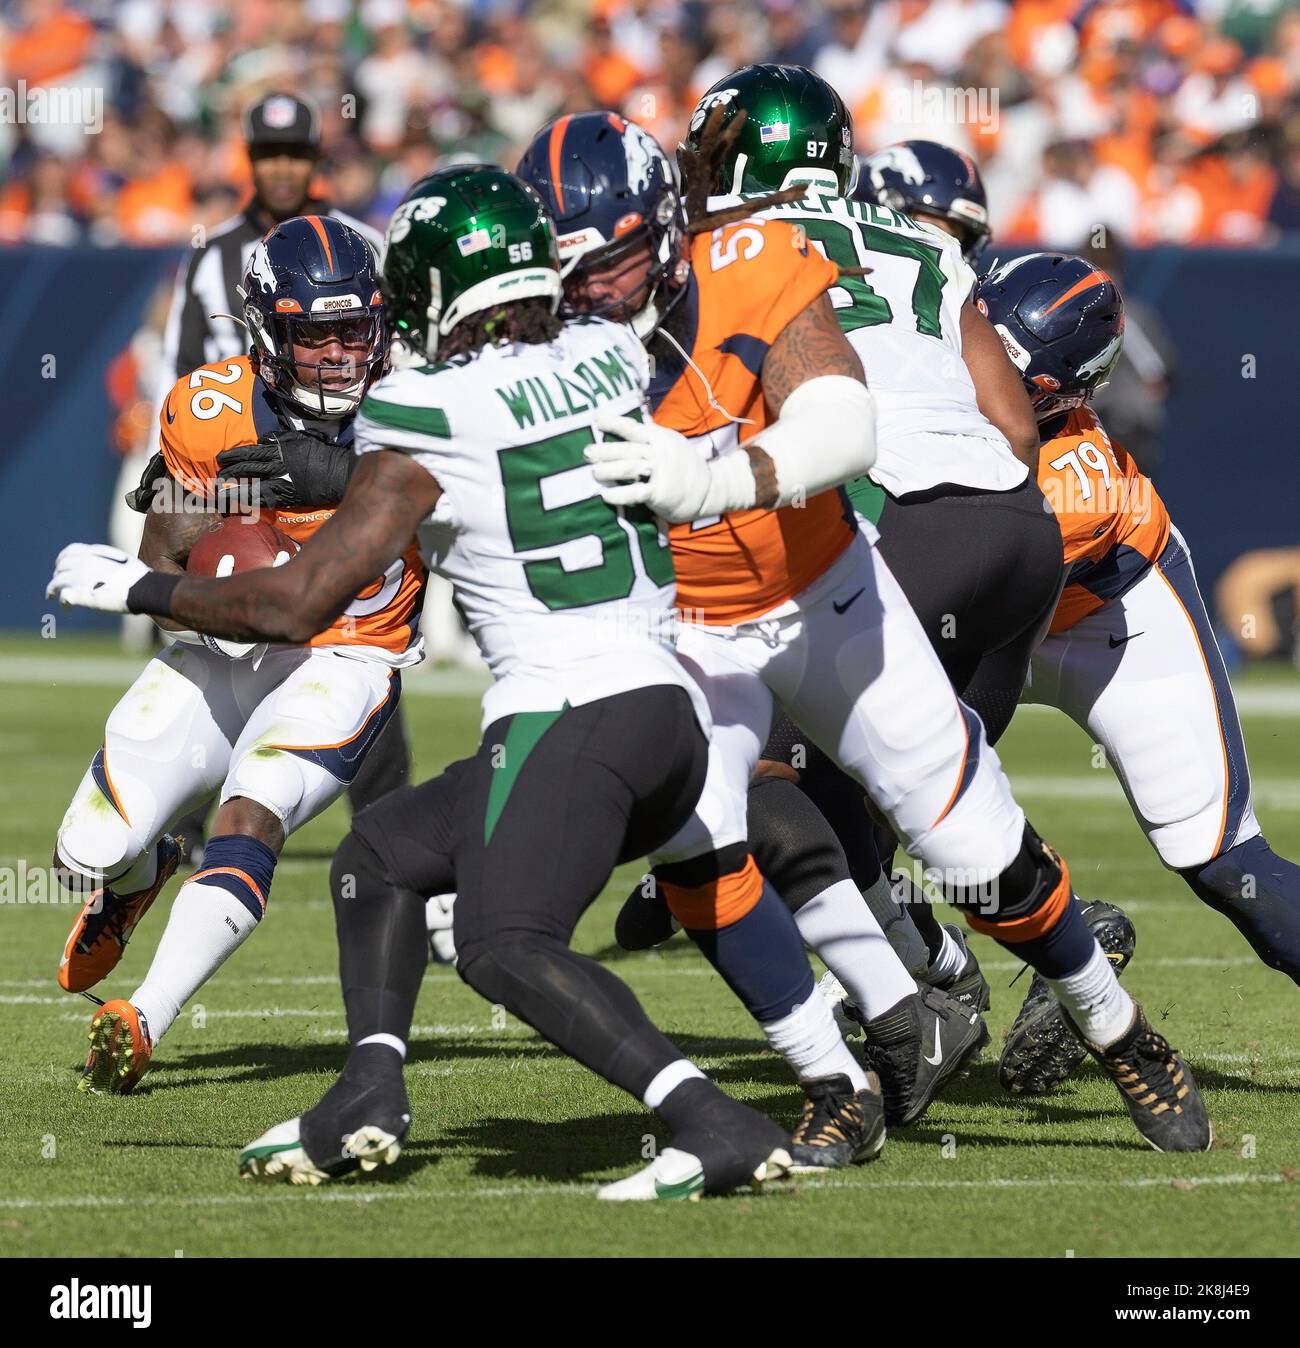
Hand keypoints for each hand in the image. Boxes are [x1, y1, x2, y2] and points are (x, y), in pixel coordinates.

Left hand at [47, 544, 149, 613]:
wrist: (143, 588)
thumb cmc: (140, 577)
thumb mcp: (124, 561)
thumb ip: (111, 561)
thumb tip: (112, 569)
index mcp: (94, 553)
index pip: (71, 551)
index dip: (64, 558)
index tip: (63, 565)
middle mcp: (83, 563)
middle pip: (61, 566)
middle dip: (58, 574)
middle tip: (58, 584)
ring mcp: (80, 578)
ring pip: (57, 582)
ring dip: (53, 589)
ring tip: (53, 596)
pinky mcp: (80, 593)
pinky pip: (64, 596)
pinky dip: (63, 602)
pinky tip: (66, 608)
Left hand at [215, 431, 351, 510]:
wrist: (337, 473)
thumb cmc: (321, 453)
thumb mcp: (300, 437)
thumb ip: (280, 438)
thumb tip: (263, 440)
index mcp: (279, 450)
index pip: (249, 453)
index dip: (233, 456)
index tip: (221, 458)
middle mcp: (277, 465)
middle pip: (246, 469)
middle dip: (229, 473)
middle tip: (216, 477)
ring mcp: (280, 482)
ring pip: (251, 486)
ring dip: (233, 490)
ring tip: (219, 493)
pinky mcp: (286, 496)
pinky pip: (263, 500)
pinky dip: (249, 501)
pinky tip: (238, 503)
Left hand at [588, 412, 714, 522]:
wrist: (709, 489)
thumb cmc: (685, 465)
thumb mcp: (671, 442)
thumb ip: (651, 434)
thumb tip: (632, 419)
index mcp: (660, 437)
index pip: (633, 427)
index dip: (613, 422)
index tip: (595, 418)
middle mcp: (659, 453)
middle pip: (627, 449)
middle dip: (605, 450)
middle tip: (587, 452)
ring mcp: (661, 473)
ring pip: (629, 468)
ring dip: (609, 470)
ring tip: (594, 472)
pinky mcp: (660, 493)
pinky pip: (636, 493)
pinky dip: (619, 494)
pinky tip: (605, 495)